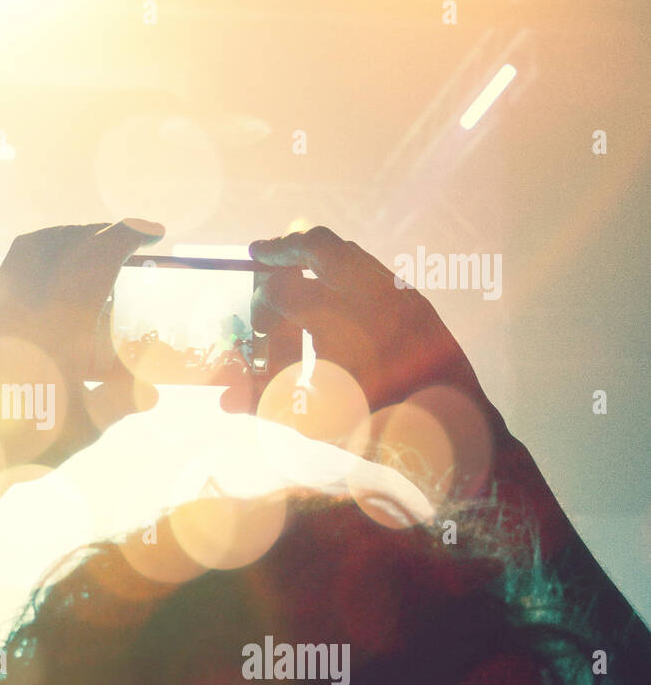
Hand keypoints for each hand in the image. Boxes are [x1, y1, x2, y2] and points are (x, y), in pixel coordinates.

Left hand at [0, 219, 165, 471]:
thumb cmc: (29, 438)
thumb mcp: (86, 424)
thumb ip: (121, 399)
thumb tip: (151, 392)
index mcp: (63, 319)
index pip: (100, 258)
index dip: (127, 236)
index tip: (149, 232)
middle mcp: (26, 299)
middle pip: (63, 242)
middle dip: (94, 234)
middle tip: (114, 241)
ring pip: (25, 251)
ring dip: (56, 243)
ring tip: (73, 254)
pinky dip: (23, 272)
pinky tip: (31, 294)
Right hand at [245, 226, 501, 424]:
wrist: (460, 439)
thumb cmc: (383, 434)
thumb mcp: (320, 423)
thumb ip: (269, 403)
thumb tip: (224, 397)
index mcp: (344, 321)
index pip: (284, 290)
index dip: (261, 306)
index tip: (256, 329)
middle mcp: (374, 295)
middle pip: (318, 245)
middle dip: (284, 250)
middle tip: (259, 256)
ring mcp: (401, 294)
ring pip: (349, 253)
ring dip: (316, 260)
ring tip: (294, 276)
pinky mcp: (419, 305)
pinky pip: (373, 272)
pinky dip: (345, 276)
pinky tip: (334, 306)